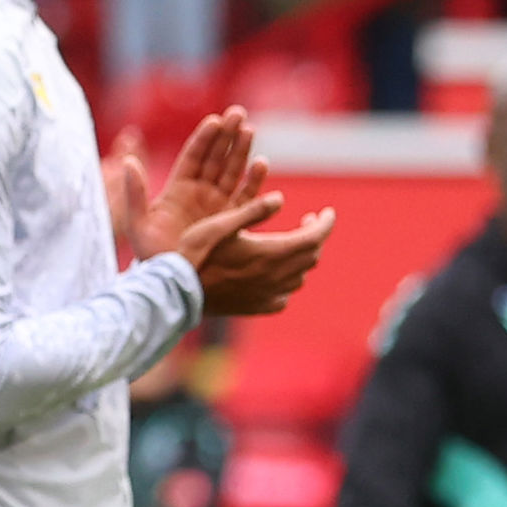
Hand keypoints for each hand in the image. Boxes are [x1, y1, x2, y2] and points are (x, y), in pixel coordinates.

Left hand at [133, 107, 269, 265]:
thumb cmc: (150, 254)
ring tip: (250, 130)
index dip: (204, 139)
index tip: (215, 120)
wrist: (169, 282)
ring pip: (231, 172)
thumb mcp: (137, 223)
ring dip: (241, 151)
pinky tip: (262, 164)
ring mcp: (216, 205)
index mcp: (177, 190)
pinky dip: (253, 181)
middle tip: (239, 112)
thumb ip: (135, 193)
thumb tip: (125, 162)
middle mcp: (199, 193)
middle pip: (215, 158)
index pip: (193, 157)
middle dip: (227, 135)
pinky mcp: (232, 220)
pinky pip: (245, 196)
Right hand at [196, 207, 333, 313]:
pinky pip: (284, 297)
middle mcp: (275, 276)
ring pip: (301, 277)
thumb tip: (281, 199)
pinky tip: (276, 276)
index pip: (315, 237)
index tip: (328, 212)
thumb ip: (253, 210)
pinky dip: (287, 283)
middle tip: (308, 221)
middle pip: (311, 256)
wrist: (177, 291)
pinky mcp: (256, 307)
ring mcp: (266, 294)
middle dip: (315, 236)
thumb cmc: (196, 253)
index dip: (326, 223)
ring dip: (303, 258)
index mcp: (271, 252)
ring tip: (292, 245)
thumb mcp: (221, 222)